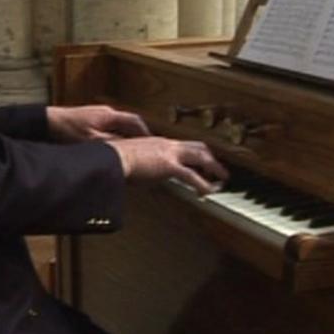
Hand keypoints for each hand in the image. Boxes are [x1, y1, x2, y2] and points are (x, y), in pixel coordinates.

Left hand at [46, 105, 149, 142]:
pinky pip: (107, 128)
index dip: (146, 133)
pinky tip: (110, 149)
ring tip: (129, 151)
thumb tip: (130, 149)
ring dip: (124, 137)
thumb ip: (112, 144)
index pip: (135, 121)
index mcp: (109, 115)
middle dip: (137, 136)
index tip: (153, 143)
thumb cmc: (67, 130)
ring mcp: (96, 116)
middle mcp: (105, 112)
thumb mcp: (92, 141)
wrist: (46, 123)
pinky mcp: (88, 121)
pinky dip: (113, 137)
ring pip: (117, 127)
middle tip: (144, 149)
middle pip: (127, 124)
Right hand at [106, 137, 228, 195]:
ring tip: (222, 179)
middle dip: (211, 157)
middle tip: (219, 168)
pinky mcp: (169, 165)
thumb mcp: (134, 160)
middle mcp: (167, 144)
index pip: (183, 145)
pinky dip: (203, 184)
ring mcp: (170, 153)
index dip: (195, 153)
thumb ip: (144, 165)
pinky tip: (208, 192)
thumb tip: (144, 175)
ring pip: (200, 157)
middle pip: (198, 146)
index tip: (201, 161)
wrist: (112, 157)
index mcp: (159, 142)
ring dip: (214, 168)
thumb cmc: (116, 160)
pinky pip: (191, 176)